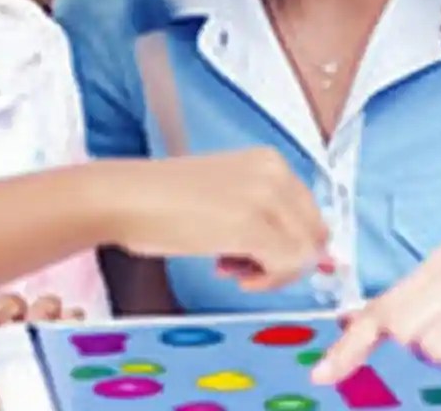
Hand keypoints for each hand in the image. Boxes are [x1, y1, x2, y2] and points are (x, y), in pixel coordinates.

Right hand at [110, 148, 328, 291]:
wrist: (124, 197)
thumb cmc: (164, 201)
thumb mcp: (227, 194)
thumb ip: (266, 214)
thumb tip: (302, 253)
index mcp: (270, 161)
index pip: (311, 212)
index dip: (291, 243)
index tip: (262, 257)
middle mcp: (276, 172)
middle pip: (316, 232)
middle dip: (288, 260)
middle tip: (249, 269)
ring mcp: (266, 198)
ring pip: (306, 251)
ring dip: (275, 272)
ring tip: (235, 269)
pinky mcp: (251, 226)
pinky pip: (286, 264)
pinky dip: (267, 280)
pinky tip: (232, 274)